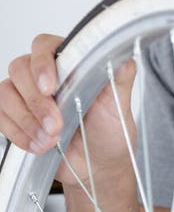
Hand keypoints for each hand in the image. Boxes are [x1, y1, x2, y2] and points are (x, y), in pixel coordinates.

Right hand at [0, 34, 136, 187]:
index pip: (44, 45)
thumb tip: (124, 53)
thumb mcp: (120, 104)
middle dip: (36, 101)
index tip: (50, 88)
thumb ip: (120, 77)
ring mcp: (28, 95)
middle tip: (56, 126)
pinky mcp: (15, 116)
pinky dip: (17, 133)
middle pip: (20, 69)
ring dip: (26, 120)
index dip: (42, 64)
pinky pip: (0, 116)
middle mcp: (46, 74)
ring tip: (50, 140)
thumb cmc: (110, 131)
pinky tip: (38, 145)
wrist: (98, 166)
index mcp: (71, 62)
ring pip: (6, 93)